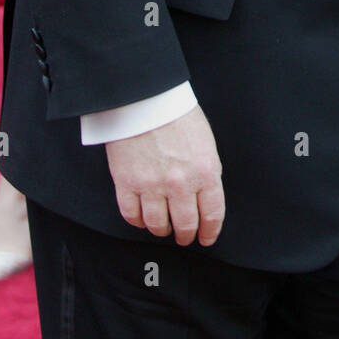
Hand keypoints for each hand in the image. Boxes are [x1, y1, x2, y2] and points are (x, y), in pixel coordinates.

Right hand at [105, 104, 223, 246]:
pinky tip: (142, 219)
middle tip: (184, 237)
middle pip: (185, 224)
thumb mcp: (206, 143)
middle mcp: (180, 183)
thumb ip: (206, 172)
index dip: (209, 231)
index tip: (206, 238)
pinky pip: (131, 215)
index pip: (212, 213)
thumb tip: (205, 197)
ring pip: (157, 224)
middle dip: (186, 235)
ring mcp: (152, 185)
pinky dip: (137, 222)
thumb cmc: (178, 115)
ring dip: (161, 230)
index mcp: (205, 171)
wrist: (146, 99)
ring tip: (163, 228)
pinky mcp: (126, 183)